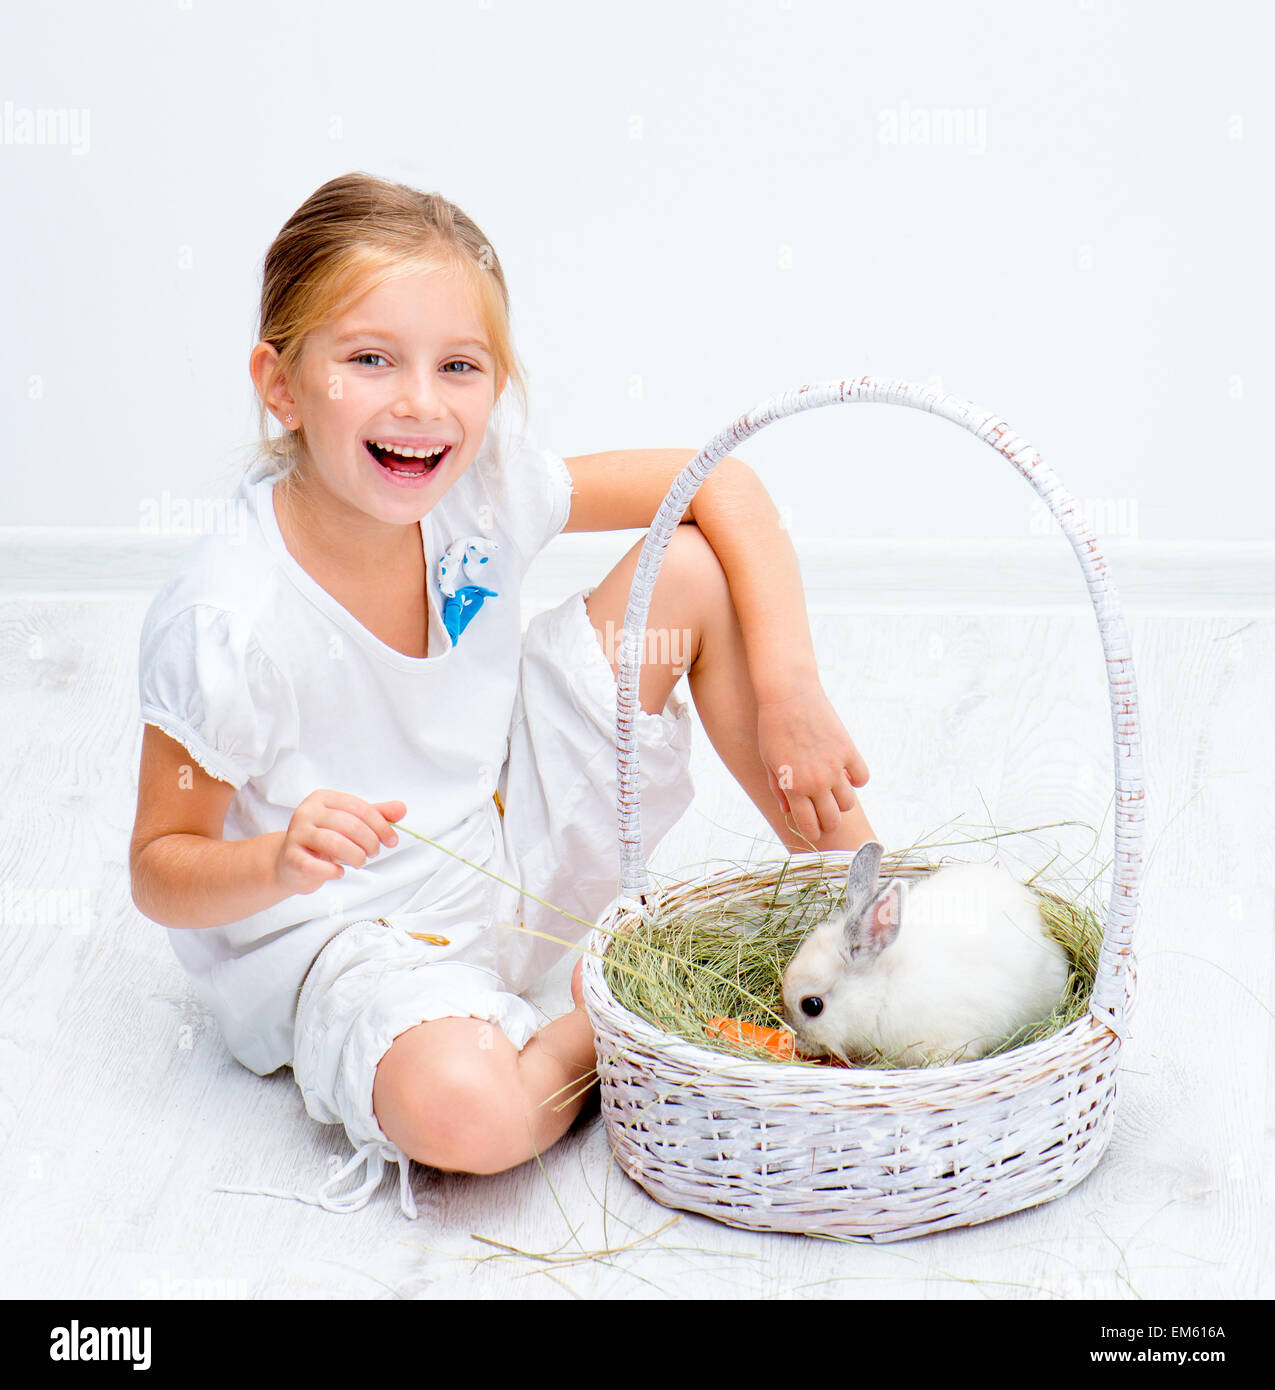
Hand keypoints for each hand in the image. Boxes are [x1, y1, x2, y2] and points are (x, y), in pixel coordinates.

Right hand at [274, 790, 405, 896]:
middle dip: (369, 842)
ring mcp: (296, 834)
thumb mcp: (350, 823)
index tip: (392, 840)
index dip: (381, 825)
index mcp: (323, 798)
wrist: (291, 862)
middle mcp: (307, 812)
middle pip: (349, 824)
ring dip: (355, 856)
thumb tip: (401, 808)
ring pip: (334, 843)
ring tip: (360, 862)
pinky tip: (340, 872)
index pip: (359, 807)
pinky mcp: (291, 857)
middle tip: (373, 853)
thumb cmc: (324, 841)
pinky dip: (333, 871)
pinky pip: (316, 865)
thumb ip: (376, 814)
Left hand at [757, 684, 868, 846]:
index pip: (809, 826)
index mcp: (793, 787)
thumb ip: (779, 789)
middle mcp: (816, 781)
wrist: (788, 694)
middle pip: (832, 820)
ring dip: (841, 803)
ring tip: (834, 794)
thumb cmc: (772, 727)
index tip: (813, 830)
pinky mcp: (849, 750)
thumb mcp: (769, 761)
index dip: (812, 833)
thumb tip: (788, 812)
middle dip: (828, 823)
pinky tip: (846, 774)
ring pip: (848, 803)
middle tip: (825, 817)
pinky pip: (862, 778)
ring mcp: (835, 766)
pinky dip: (856, 780)